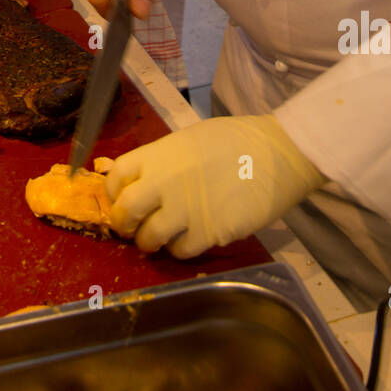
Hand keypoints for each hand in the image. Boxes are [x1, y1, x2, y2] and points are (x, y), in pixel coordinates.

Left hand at [106, 116, 324, 257]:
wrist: (276, 154)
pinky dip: (180, 249)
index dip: (113, 193)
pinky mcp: (207, 233)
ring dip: (150, 242)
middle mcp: (163, 182)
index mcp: (158, 154)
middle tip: (133, 228)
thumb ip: (163, 160)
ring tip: (161, 238)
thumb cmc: (237, 140)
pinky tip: (190, 239)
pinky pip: (180, 251)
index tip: (120, 200)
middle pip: (124, 213)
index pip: (115, 177)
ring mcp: (184, 210)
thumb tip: (144, 179)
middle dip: (124, 225)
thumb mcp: (189, 140)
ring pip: (148, 239)